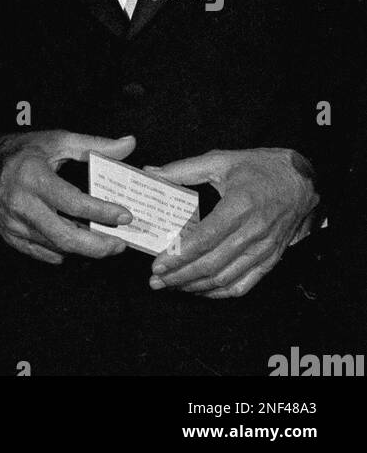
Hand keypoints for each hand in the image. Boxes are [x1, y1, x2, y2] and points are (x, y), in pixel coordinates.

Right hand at [0, 131, 135, 262]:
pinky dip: (62, 251)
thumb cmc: (18, 151)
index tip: (125, 216)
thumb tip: (128, 144)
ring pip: (56, 247)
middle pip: (65, 236)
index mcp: (34, 177)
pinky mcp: (10, 237)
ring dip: (83, 249)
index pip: (74, 203)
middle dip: (98, 245)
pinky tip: (76, 245)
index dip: (103, 212)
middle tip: (120, 244)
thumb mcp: (55, 141)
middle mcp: (23, 204)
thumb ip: (93, 145)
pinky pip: (42, 253)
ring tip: (104, 242)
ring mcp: (15, 225)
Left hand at [145, 148, 318, 297]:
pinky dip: (220, 292)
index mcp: (239, 206)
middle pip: (211, 264)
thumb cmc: (259, 168)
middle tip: (156, 281)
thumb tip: (151, 172)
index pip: (204, 239)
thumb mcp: (220, 161)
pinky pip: (244, 284)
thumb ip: (183, 169)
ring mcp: (264, 249)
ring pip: (225, 278)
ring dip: (196, 287)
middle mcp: (253, 232)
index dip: (179, 255)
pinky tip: (201, 290)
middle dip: (180, 276)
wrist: (300, 181)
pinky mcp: (270, 259)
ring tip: (172, 286)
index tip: (157, 265)